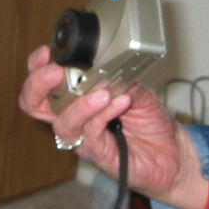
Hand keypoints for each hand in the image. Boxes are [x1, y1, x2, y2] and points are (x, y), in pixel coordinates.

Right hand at [19, 46, 208, 208]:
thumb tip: (111, 64)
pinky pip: (91, 135)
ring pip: (63, 123)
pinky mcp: (99, 155)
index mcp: (77, 99)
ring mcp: (84, 139)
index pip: (44, 84)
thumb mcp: (137, 89)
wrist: (173, 153)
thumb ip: (121, 77)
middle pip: (35, 106)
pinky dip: (103, 116)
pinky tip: (120, 103)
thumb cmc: (151, 122)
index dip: (37, 68)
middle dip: (37, 86)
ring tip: (104, 93)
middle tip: (54, 72)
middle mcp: (75, 119)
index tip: (48, 53)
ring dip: (81, 105)